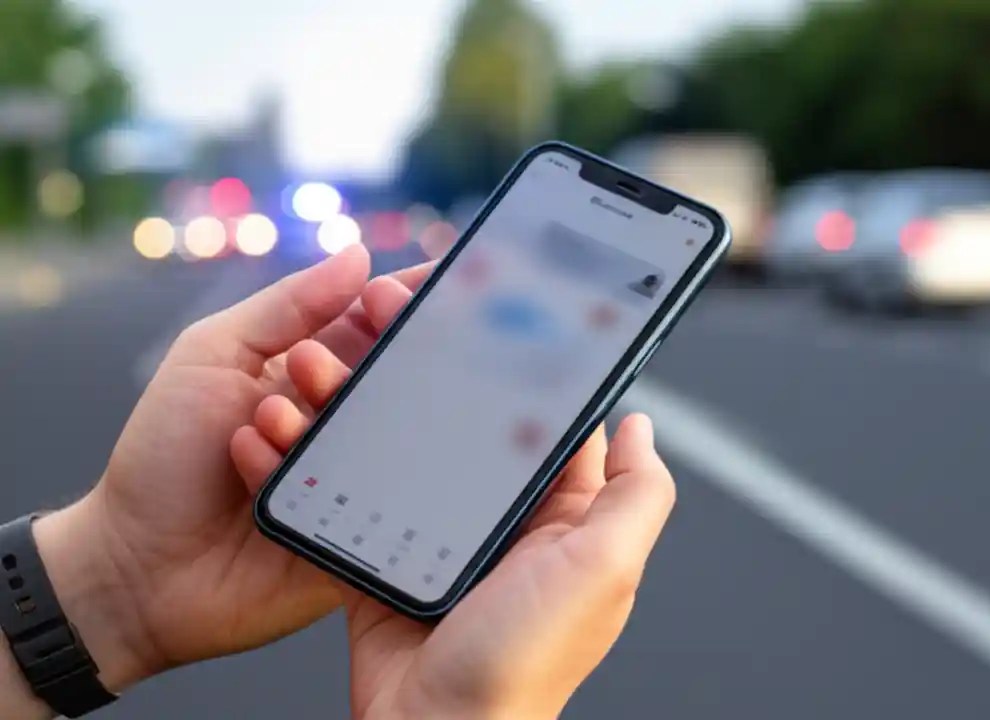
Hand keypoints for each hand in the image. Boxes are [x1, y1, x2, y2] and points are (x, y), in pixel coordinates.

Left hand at [30, 246, 438, 693]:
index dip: (401, 301)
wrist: (136, 568)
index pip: (380, 321)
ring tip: (263, 420)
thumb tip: (358, 255)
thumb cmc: (164, 455)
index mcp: (318, 364)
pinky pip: (369, 495)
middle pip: (398, 373)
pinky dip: (300, 468)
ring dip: (322, 415)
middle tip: (311, 368)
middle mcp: (345, 417)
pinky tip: (250, 464)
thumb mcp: (211, 355)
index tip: (395, 294)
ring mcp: (358, 474)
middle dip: (368, 361)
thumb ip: (284, 305)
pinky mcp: (362, 531)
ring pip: (388, 431)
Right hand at [231, 277, 676, 719]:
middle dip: (441, 387)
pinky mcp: (388, 566)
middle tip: (401, 332)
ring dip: (379, 418)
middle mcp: (508, 532)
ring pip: (414, 462)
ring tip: (340, 367)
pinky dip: (337, 469)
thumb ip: (636, 496)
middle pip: (476, 439)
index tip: (505, 324)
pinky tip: (312, 429)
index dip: (535, 380)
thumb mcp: (604, 569)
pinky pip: (362, 504)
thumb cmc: (522, 663)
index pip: (557, 435)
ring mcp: (445, 548)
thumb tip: (643, 427)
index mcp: (565, 525)